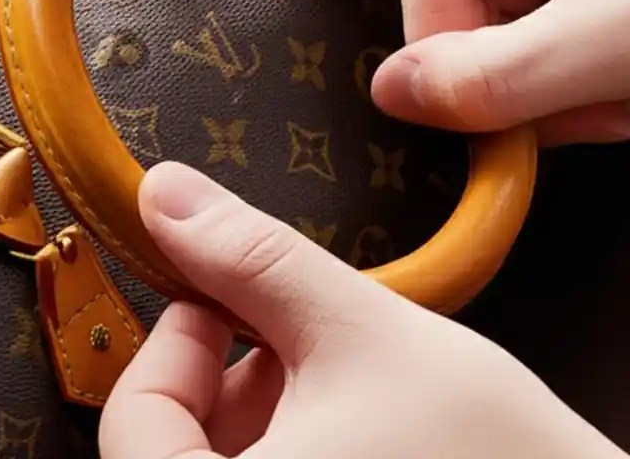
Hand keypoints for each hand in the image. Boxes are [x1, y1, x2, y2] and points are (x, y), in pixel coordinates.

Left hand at [99, 162, 628, 457]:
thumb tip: (167, 196)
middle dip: (216, 380)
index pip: (133, 424)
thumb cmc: (496, 451)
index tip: (220, 298)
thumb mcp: (363, 332)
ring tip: (327, 377)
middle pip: (167, 455)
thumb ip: (255, 259)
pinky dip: (284, 453)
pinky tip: (342, 426)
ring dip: (249, 419)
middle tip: (280, 333)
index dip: (173, 340)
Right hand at [372, 0, 629, 146]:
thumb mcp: (610, 45)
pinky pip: (536, 20)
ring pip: (499, 21)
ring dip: (542, 84)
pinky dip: (566, 70)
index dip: (447, 58)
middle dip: (511, 75)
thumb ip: (490, 79)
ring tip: (610, 109)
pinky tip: (617, 90)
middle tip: (577, 123)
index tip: (495, 126)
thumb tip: (385, 94)